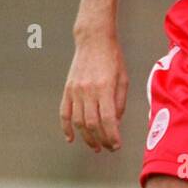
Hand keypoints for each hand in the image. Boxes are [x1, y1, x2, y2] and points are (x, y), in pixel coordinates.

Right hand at [60, 32, 128, 151]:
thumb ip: (119, 103)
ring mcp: (75, 90)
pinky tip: (71, 139)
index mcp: (105, 88)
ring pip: (78, 121)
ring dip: (86, 137)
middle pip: (92, 123)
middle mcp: (88, 91)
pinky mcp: (67, 89)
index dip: (112, 136)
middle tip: (108, 148)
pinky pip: (64, 112)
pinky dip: (66, 127)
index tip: (116, 145)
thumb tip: (115, 124)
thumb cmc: (113, 59)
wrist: (93, 40)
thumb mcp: (123, 79)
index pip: (108, 119)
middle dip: (101, 140)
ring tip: (95, 146)